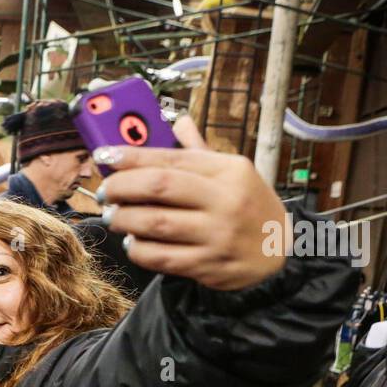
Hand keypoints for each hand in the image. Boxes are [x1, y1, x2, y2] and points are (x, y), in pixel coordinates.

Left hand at [95, 116, 287, 290]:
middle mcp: (224, 200)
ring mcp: (216, 235)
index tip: (104, 155)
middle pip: (159, 187)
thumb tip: (178, 122)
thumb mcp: (235, 173)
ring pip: (155, 224)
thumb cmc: (249, 207)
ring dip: (124, 219)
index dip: (131, 156)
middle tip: (105, 192)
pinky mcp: (207, 265)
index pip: (171, 157)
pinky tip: (132, 242)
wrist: (281, 252)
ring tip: (113, 217)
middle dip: (122, 187)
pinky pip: (160, 257)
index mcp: (229, 170)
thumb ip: (200, 152)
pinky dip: (138, 249)